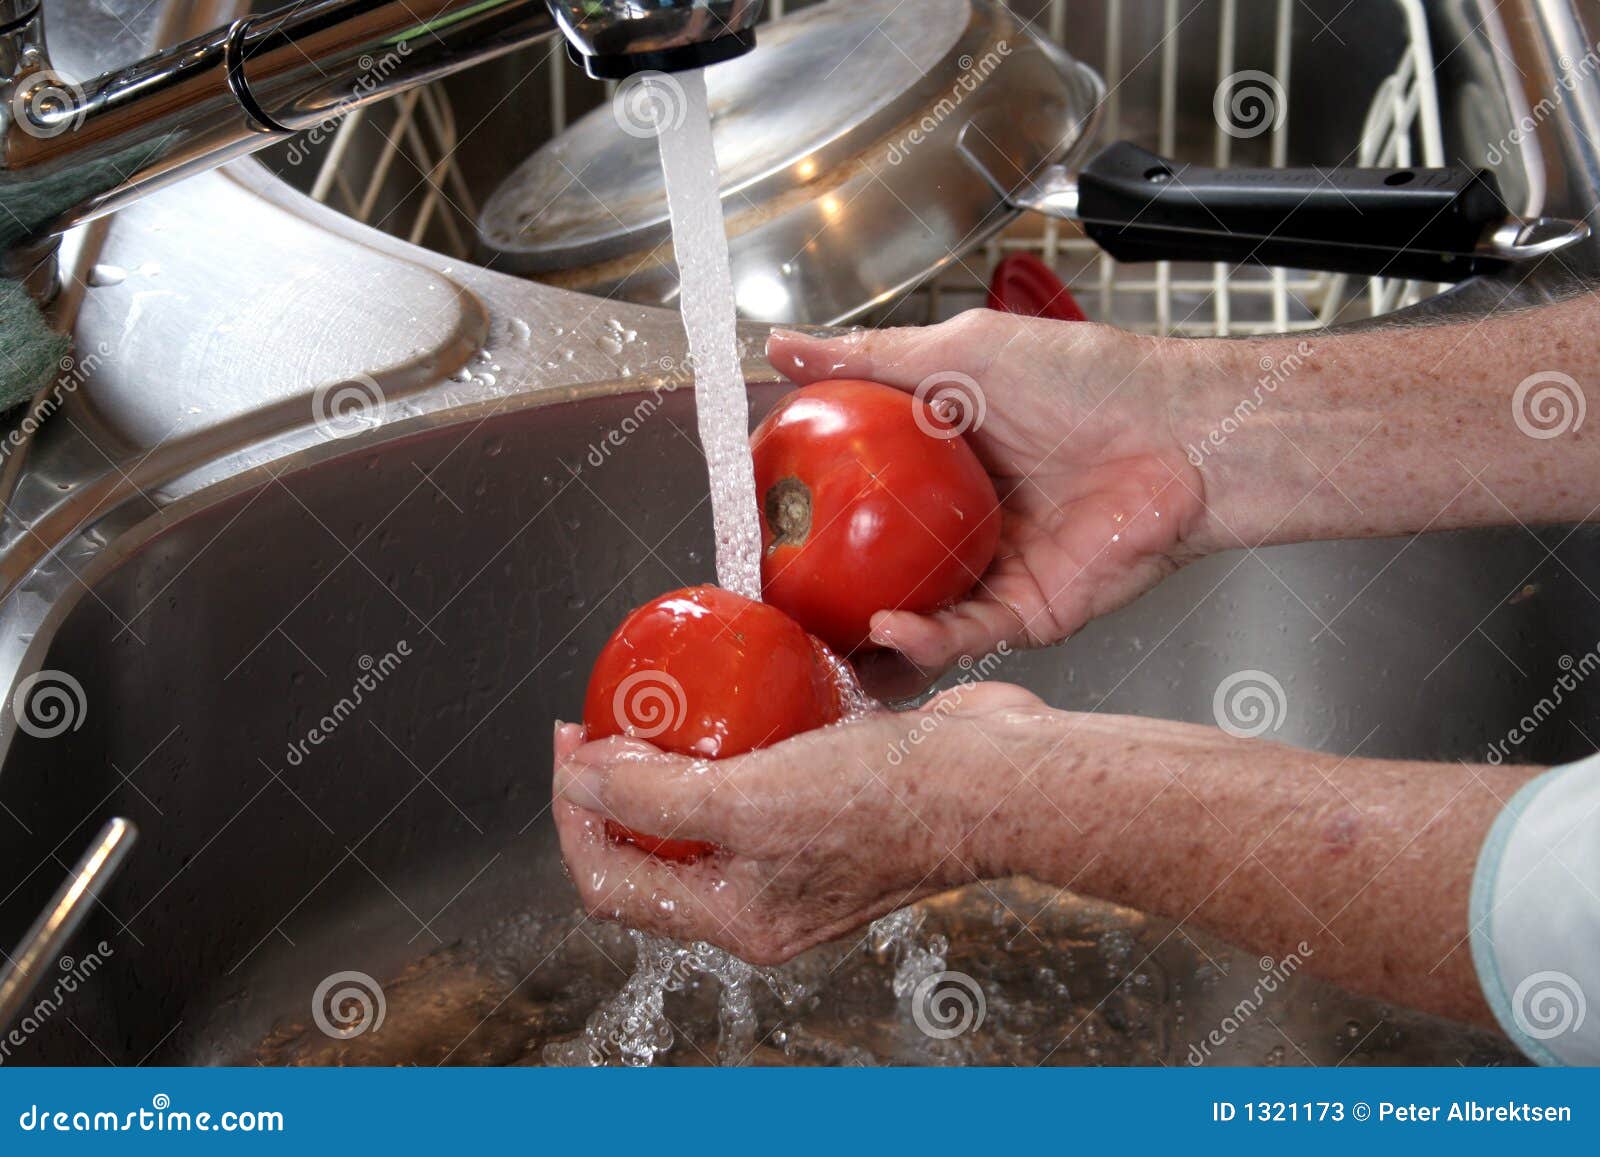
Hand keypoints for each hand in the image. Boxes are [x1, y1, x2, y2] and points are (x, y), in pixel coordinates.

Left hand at [551, 683, 1049, 964]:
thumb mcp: (751, 801)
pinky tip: (737, 689)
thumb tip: (582, 780)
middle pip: (657, 845)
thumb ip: (656, 795)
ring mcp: (802, 848)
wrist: (995, 778)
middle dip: (617, 784)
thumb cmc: (890, 802)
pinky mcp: (834, 801)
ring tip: (661, 701)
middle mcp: (767, 893)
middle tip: (603, 720)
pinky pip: (766, 771)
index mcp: (740, 918)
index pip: (615, 883)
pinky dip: (742, 735)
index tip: (571, 745)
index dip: (575, 816)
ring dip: (679, 756)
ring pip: (711, 806)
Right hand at [767, 311, 1210, 689]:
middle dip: (824, 598)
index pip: (854, 499)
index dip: (807, 516)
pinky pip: (964, 633)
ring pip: (913, 618)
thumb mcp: (959, 352)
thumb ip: (866, 359)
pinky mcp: (1028, 613)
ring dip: (863, 636)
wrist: (1182, 433)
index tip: (757, 525)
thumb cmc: (1090, 380)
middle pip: (875, 570)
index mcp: (937, 466)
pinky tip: (887, 627)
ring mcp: (991, 573)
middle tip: (775, 606)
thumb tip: (780, 346)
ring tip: (816, 640)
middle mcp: (958, 525)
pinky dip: (922, 637)